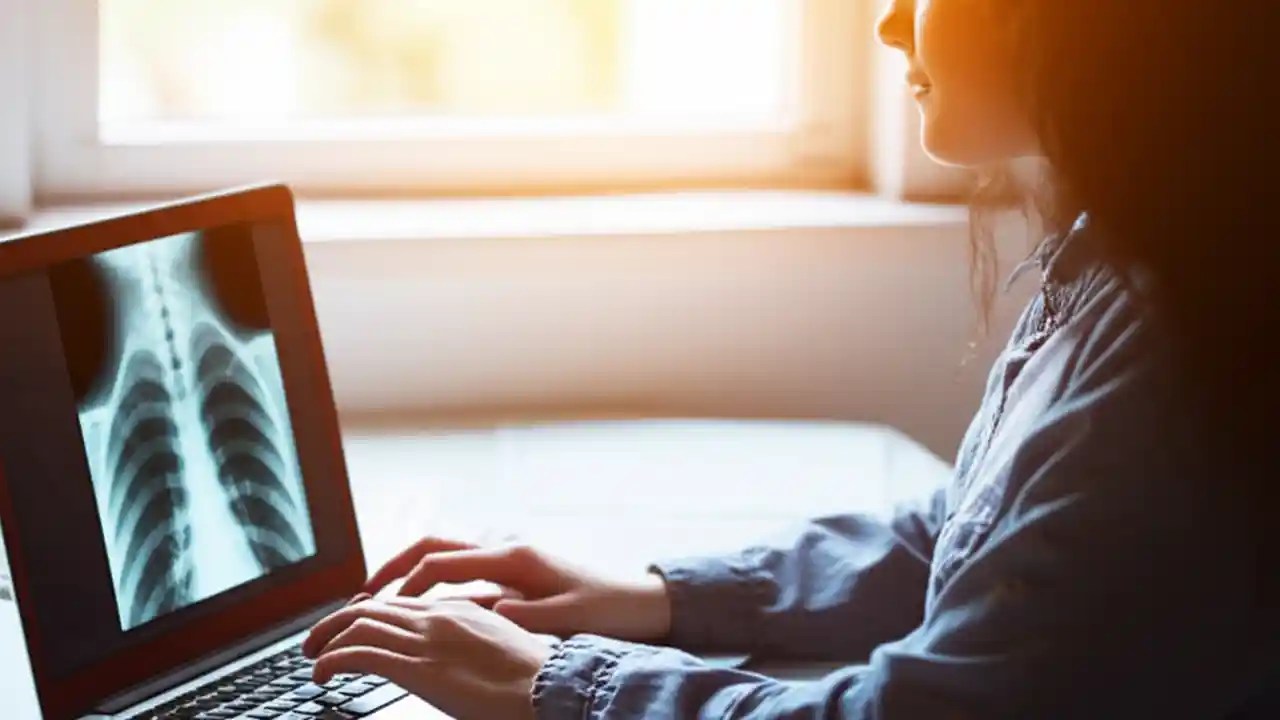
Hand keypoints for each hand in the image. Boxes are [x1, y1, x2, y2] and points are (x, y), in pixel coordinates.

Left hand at [302, 595, 553, 719]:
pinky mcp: (417, 668)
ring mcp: (426, 640)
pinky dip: (333, 659)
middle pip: (370, 608)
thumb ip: (474, 641)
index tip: (350, 629)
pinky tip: (324, 673)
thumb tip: (460, 654)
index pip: (397, 604)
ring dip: (326, 639)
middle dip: (335, 622)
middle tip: (315, 641)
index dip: (366, 614)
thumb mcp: (502, 647)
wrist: (548, 687)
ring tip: (312, 657)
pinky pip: (359, 654)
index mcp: (458, 610)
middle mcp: (437, 617)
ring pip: (358, 625)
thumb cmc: (535, 677)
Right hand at [363, 536, 671, 641]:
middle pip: (434, 547)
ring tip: (377, 603)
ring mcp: (508, 558)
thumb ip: (522, 616)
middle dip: (392, 567)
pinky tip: (420, 610)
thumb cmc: (608, 608)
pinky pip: (463, 573)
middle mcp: (506, 549)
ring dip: (410, 574)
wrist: (641, 601)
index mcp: (514, 557)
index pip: (442, 564)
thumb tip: (484, 614)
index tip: (374, 608)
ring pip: (445, 556)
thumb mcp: (565, 618)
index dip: (403, 585)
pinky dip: (434, 585)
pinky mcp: (514, 572)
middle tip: (359, 597)